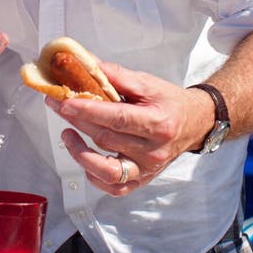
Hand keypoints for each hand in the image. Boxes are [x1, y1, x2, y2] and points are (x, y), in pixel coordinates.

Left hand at [45, 61, 212, 195]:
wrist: (194, 123)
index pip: (118, 118)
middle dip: (78, 121)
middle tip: (57, 106)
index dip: (89, 110)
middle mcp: (154, 151)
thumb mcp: (148, 83)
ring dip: (80, 153)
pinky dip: (94, 176)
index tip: (66, 102)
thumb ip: (117, 76)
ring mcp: (147, 169)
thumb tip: (88, 65)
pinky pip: (114, 187)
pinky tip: (84, 156)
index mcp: (158, 123)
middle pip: (107, 139)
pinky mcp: (142, 180)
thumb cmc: (169, 102)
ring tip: (67, 135)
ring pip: (107, 170)